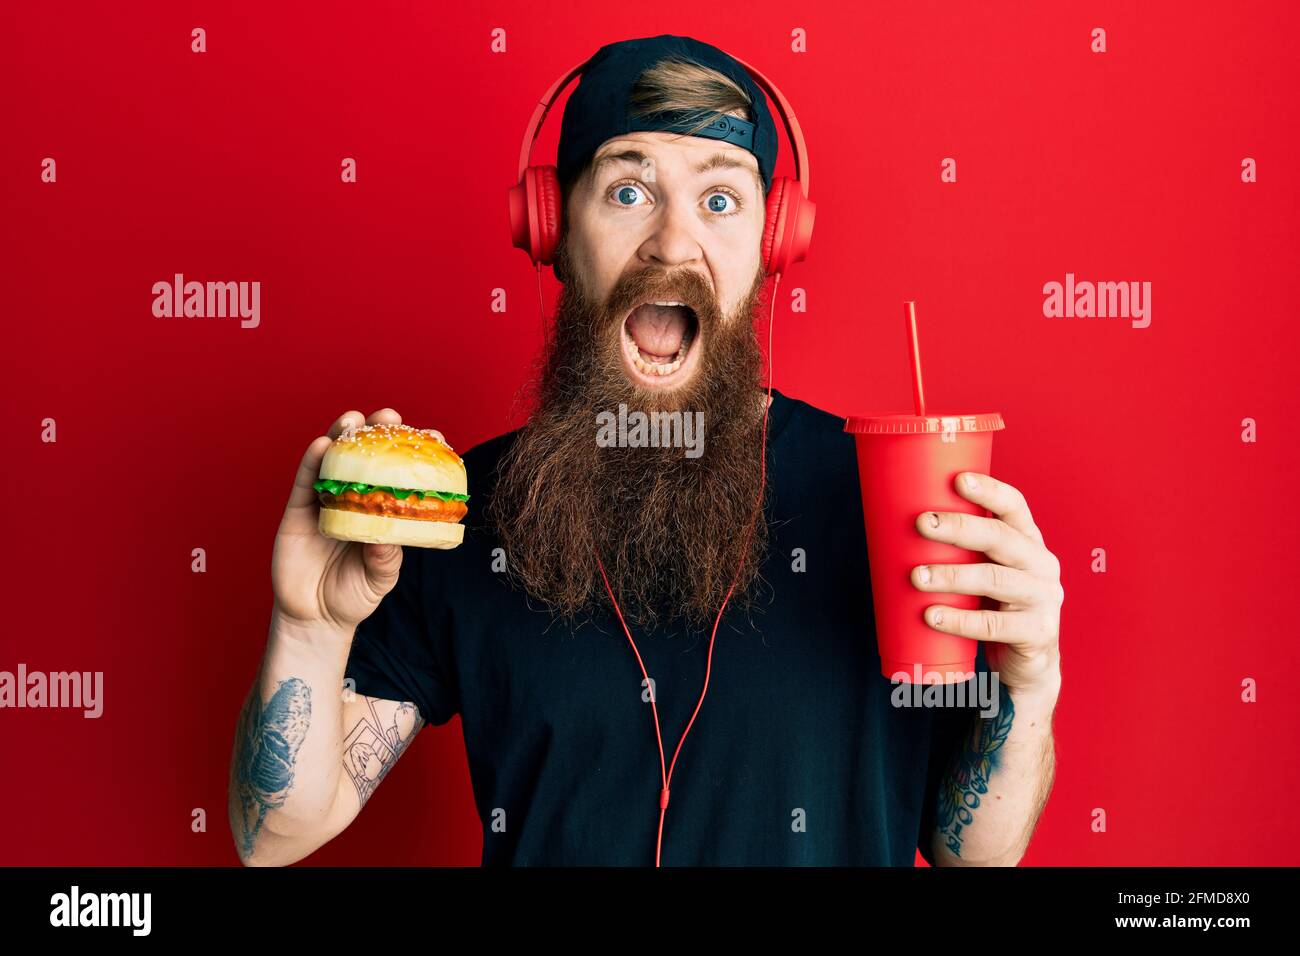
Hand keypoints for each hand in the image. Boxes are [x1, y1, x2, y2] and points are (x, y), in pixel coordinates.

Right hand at [271, 407, 407, 634]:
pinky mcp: (298, 511)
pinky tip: (323, 444)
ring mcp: (326, 502)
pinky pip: (305, 481)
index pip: (398, 475)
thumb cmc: (354, 595)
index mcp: (380, 511)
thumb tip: (388, 536)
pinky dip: (313, 461)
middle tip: (389, 417)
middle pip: (366, 458)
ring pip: (334, 461)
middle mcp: (354, 499)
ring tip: (354, 420)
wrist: (315, 618)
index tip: (432, 436)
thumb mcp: (379, 578)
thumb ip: (385, 558)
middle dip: (377, 432)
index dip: (412, 453)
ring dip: (342, 435)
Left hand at [911, 472, 1062, 699]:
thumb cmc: (995, 608)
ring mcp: (1043, 598)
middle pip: (1001, 538)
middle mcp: (1042, 564)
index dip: (989, 491)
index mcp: (1029, 542)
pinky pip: (993, 625)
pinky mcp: (1036, 632)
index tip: (958, 480)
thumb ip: (960, 552)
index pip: (1015, 506)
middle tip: (923, 523)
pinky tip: (932, 616)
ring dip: (951, 576)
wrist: (1027, 664)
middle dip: (960, 528)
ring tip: (916, 577)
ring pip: (994, 579)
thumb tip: (894, 527)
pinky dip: (959, 620)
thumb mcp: (985, 572)